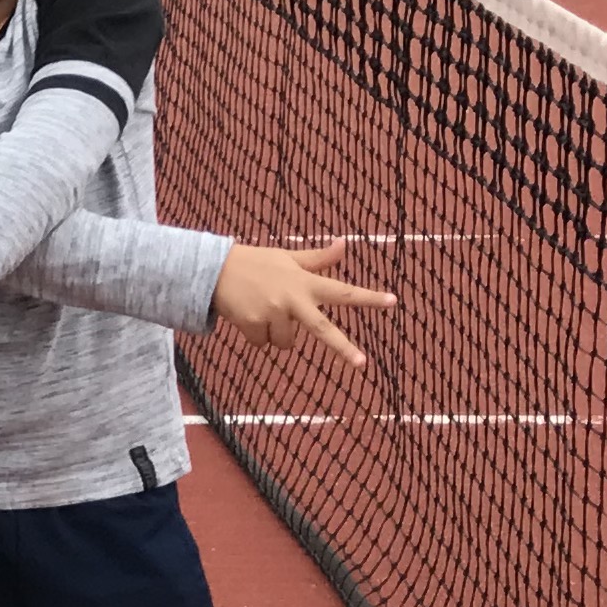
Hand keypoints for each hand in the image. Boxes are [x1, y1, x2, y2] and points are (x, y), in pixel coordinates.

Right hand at [211, 239, 394, 368]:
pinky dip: (255, 334)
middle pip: (323, 330)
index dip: (368, 298)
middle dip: (343, 348)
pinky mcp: (251, 323)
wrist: (213, 269)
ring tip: (260, 309)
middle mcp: (292, 299)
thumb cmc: (256, 263)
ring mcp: (272, 312)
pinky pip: (262, 343)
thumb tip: (345, 243)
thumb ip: (319, 258)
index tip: (392, 301)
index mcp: (305, 282)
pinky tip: (246, 314)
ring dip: (274, 332)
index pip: (343, 291)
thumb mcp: (289, 258)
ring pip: (285, 342)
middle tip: (362, 363)